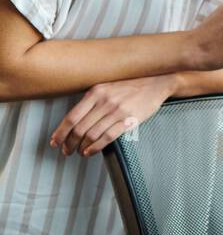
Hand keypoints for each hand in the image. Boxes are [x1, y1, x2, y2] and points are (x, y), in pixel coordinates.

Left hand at [49, 75, 177, 157]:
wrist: (156, 82)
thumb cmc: (131, 84)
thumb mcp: (107, 86)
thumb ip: (91, 99)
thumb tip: (74, 119)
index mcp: (96, 92)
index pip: (72, 116)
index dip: (60, 132)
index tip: (55, 141)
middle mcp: (104, 101)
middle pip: (79, 128)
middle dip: (69, 143)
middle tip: (66, 150)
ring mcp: (116, 111)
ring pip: (91, 135)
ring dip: (81, 147)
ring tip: (79, 152)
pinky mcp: (128, 120)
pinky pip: (107, 137)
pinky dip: (95, 148)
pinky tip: (90, 151)